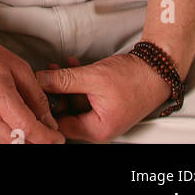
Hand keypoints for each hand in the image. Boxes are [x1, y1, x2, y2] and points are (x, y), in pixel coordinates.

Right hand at [0, 38, 64, 144]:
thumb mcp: (18, 68)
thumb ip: (36, 95)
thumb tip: (49, 121)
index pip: (29, 129)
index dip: (47, 138)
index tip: (57, 137)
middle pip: (18, 144)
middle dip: (37, 143)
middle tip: (48, 137)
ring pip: (4, 147)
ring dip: (22, 143)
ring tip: (32, 133)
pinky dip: (7, 141)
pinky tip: (14, 131)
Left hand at [35, 51, 171, 142]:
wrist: (157, 69)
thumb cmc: (133, 78)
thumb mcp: (93, 77)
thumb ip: (64, 80)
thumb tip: (41, 80)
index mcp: (97, 129)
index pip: (61, 125)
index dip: (46, 108)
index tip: (36, 91)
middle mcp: (100, 127)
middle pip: (67, 113)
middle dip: (55, 92)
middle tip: (45, 76)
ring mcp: (103, 115)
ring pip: (75, 101)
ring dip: (65, 83)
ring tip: (57, 66)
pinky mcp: (106, 103)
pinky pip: (85, 95)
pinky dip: (78, 81)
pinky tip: (72, 65)